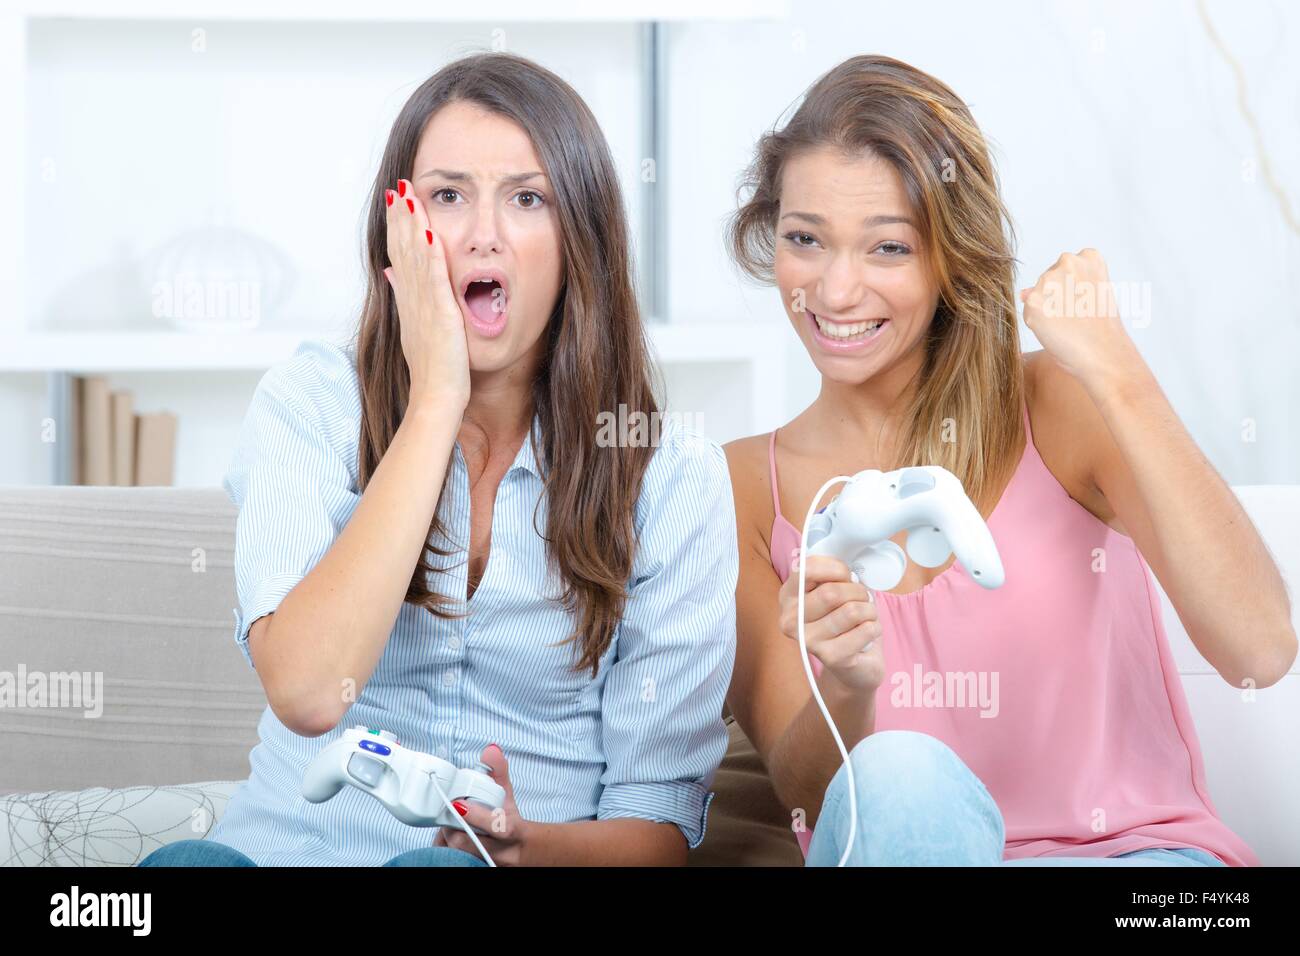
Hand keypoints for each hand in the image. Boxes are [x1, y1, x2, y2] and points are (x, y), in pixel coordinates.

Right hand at [383, 178, 470, 411]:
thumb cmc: (432, 371)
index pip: (399, 256)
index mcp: (408, 302)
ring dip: (411, 225)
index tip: (396, 202)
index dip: (397, 228)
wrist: (435, 398)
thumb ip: (407, 300)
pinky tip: (429, 232)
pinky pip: (433, 279)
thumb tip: (392, 274)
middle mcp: (411, 300)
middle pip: (402, 249)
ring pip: (414, 257)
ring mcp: (424, 306)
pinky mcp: (440, 316)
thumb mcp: (416, 330)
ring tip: (407, 196)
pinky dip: (429, 255)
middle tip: (398, 186)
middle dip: (400, 216)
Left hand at [432, 743, 531, 864]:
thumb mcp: (508, 796)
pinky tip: (445, 839)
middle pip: (470, 843)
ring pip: (458, 855)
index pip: (499, 827)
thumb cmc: (512, 823)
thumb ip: (498, 773)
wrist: (524, 853)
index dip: (478, 817)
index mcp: (513, 831)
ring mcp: (488, 863)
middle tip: (447, 813)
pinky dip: (446, 849)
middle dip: (452, 826)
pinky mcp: (476, 868)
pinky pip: (453, 861)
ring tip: (446, 825)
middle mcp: (502, 852)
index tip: (459, 804)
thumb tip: (491, 750)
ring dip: (447, 839)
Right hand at [778, 552, 885, 693]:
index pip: (807, 569)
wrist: (853, 664)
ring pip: (851, 611)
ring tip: (866, 615)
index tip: (847, 575)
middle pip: (831, 593)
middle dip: (857, 591)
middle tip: (863, 597)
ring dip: (869, 610)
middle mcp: (790, 620)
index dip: (835, 568)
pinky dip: (875, 627)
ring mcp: (808, 641)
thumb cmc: (844, 618)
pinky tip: (867, 633)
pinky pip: (866, 630)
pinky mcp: (831, 658)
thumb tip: (849, 574)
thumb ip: (834, 575)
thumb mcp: (834, 589)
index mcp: (788, 596)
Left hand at [1019, 247, 1141, 387]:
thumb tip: (1022, 292)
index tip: (1087, 303)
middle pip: (1049, 278)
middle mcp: (1067, 262)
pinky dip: (1038, 323)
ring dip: (1046, 309)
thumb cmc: (1101, 328)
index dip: (1075, 290)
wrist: (1104, 353)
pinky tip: (1057, 330)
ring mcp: (1049, 280)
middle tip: (1077, 316)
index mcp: (1089, 256)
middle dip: (1057, 297)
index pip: (1067, 268)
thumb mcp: (1092, 295)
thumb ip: (1063, 285)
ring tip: (1069, 323)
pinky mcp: (1034, 301)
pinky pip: (1029, 312)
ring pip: (1037, 294)